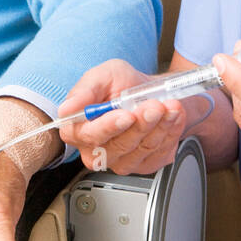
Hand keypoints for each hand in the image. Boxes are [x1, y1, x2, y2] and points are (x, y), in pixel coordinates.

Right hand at [58, 59, 191, 174]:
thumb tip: (67, 108)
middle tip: (156, 105)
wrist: (151, 93)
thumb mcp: (103, 75)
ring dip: (160, 125)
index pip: (87, 135)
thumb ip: (85, 90)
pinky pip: (158, 153)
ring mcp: (120, 160)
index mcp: (78, 129)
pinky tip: (172, 117)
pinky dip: (170, 132)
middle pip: (118, 145)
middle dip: (142, 123)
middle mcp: (96, 150)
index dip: (108, 127)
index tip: (126, 114)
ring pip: (141, 148)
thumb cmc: (123, 85)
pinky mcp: (143, 164)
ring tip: (169, 106)